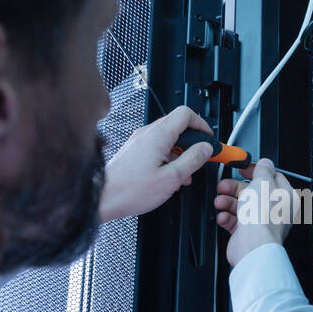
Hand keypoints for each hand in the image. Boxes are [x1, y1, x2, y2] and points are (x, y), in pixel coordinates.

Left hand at [98, 106, 213, 221]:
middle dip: (193, 141)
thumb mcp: (171, 178)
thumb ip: (192, 160)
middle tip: (202, 156)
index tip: (209, 140)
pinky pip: (157, 147)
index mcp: (158, 135)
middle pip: (177, 125)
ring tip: (186, 173)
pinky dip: (168, 157)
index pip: (185, 114)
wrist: (103, 198)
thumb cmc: (130, 190)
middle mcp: (147, 133)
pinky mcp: (134, 151)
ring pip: (168, 138)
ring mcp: (139, 141)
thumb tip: (206, 148)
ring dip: (181, 152)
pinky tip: (171, 176)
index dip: (202, 125)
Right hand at [214, 158, 292, 266]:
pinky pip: (234, 221)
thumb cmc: (263, 218)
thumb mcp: (263, 182)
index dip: (255, 171)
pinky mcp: (247, 234)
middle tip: (223, 186)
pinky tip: (223, 216)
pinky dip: (227, 217)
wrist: (252, 244)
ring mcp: (260, 222)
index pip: (271, 177)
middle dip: (235, 188)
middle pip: (252, 191)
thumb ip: (263, 169)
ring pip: (241, 206)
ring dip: (227, 202)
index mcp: (285, 197)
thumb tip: (265, 162)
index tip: (242, 168)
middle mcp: (274, 210)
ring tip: (220, 201)